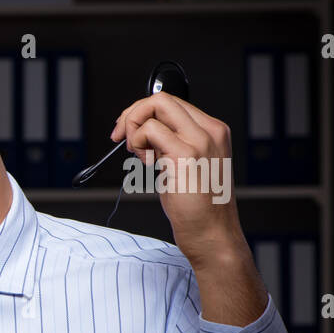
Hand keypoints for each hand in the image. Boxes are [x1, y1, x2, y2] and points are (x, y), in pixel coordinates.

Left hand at [111, 92, 244, 267]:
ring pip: (154, 108)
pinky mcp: (186, 155)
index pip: (171, 103)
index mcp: (212, 131)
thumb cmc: (198, 207)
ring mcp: (200, 141)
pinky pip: (150, 131)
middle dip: (132, 114)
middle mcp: (209, 131)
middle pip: (161, 98)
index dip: (142, 112)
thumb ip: (169, 145)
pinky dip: (138, 143)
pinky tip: (146, 163)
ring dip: (135, 131)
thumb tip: (143, 134)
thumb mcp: (185, 166)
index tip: (126, 130)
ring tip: (141, 156)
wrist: (212, 234)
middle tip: (121, 137)